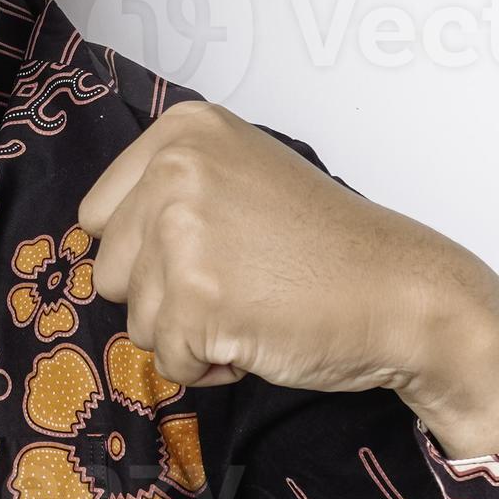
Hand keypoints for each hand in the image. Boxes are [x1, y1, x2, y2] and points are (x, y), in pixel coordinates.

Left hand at [76, 103, 498, 458]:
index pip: (98, 216)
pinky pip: (168, 359)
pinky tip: (260, 333)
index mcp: (182, 132)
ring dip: (188, 332)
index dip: (148, 254)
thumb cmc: (327, 249)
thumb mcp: (238, 178)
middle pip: (108, 271)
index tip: (213, 251)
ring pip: (135, 320)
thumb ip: (166, 193)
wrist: (406, 293)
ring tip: (253, 305)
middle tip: (241, 283)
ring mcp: (184, 233)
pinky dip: (210, 366)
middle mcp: (176, 170)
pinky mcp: (198, 300)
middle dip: (165, 296)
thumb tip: (92, 238)